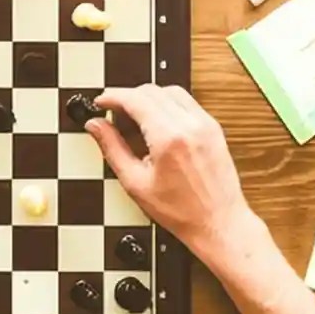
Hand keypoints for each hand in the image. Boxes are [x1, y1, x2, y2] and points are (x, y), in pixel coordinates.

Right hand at [86, 85, 250, 255]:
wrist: (219, 223)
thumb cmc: (182, 212)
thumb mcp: (136, 183)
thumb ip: (112, 148)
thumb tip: (96, 126)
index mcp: (169, 138)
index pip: (135, 99)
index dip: (112, 97)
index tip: (101, 102)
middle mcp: (190, 125)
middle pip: (151, 90)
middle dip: (128, 97)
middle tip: (114, 113)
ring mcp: (205, 124)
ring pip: (170, 91)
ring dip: (148, 97)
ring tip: (135, 119)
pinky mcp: (213, 128)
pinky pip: (186, 102)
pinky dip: (167, 104)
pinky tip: (158, 124)